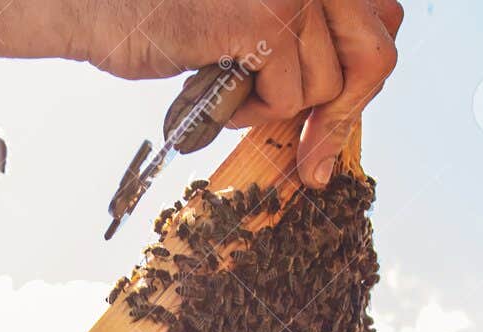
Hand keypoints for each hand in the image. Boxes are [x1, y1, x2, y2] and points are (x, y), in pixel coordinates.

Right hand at [0, 0, 401, 186]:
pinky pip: (289, 96)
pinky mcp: (266, 17)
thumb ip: (311, 32)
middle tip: (315, 164)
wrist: (97, 7)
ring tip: (227, 82)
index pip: (385, 19)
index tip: (337, 126)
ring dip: (276, 104)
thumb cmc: (170, 18)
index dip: (366, 79)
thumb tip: (367, 80)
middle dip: (344, 113)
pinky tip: (213, 82)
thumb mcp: (258, 20)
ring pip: (327, 84)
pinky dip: (250, 110)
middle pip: (375, 53)